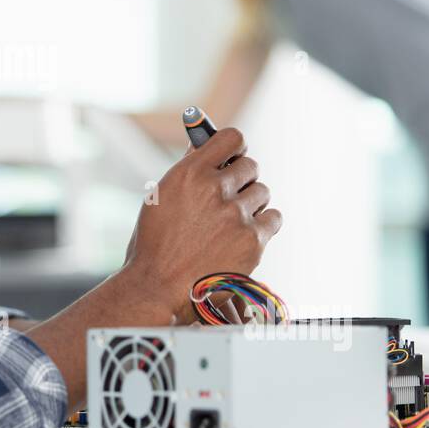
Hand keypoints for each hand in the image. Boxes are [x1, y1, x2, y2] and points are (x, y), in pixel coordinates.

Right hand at [119, 126, 281, 322]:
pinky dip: (263, 226)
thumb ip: (187, 170)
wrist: (157, 289)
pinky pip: (273, 218)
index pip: (231, 138)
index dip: (236, 147)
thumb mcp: (161, 198)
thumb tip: (203, 144)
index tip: (234, 156)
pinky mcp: (252, 240)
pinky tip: (244, 236)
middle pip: (250, 166)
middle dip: (242, 180)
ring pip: (262, 192)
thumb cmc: (154, 245)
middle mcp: (214, 189)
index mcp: (189, 173)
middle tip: (229, 198)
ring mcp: (235, 215)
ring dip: (251, 204)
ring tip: (232, 223)